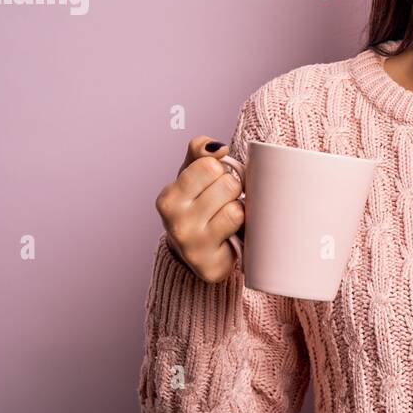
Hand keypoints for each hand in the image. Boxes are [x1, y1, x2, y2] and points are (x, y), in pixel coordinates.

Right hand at [154, 136, 245, 283]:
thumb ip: (200, 151)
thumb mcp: (192, 175)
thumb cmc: (197, 207)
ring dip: (239, 210)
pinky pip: (240, 231)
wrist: (197, 253)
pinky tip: (231, 236)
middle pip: (228, 184)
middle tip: (223, 203)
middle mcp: (175, 223)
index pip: (210, 165)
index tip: (214, 182)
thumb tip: (219, 148)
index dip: (219, 171)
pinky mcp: (210, 264)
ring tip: (227, 219)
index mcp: (168, 198)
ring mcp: (192, 245)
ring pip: (236, 208)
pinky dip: (243, 229)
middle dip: (232, 190)